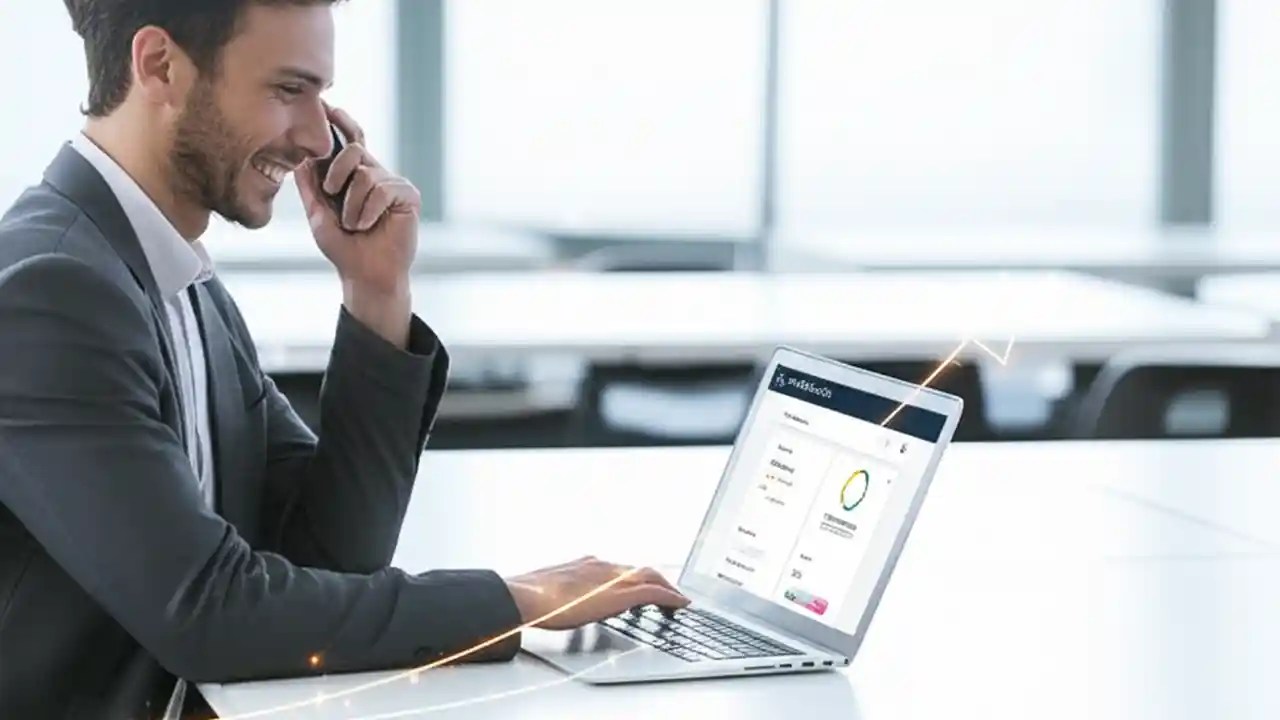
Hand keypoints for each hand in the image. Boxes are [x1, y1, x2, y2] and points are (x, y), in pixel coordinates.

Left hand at [295, 104, 418, 346]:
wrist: (365, 275)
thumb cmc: (344, 248)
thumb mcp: (317, 213)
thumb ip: (309, 185)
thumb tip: (297, 155)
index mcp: (355, 175)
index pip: (350, 140)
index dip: (341, 122)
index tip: (328, 106)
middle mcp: (376, 174)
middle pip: (354, 148)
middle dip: (336, 170)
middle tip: (331, 192)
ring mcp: (393, 184)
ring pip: (364, 173)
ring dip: (351, 204)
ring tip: (354, 224)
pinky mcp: (407, 195)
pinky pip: (381, 189)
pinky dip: (367, 210)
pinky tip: (368, 225)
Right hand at [504, 556, 688, 629]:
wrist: (522, 597)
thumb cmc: (530, 598)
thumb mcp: (551, 591)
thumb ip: (564, 593)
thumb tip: (559, 603)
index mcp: (587, 565)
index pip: (621, 568)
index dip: (637, 576)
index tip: (644, 583)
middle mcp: (602, 566)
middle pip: (641, 570)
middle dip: (658, 580)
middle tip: (670, 592)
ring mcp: (610, 578)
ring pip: (650, 576)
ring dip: (667, 587)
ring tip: (678, 599)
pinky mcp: (617, 594)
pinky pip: (653, 592)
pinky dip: (669, 596)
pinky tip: (680, 604)